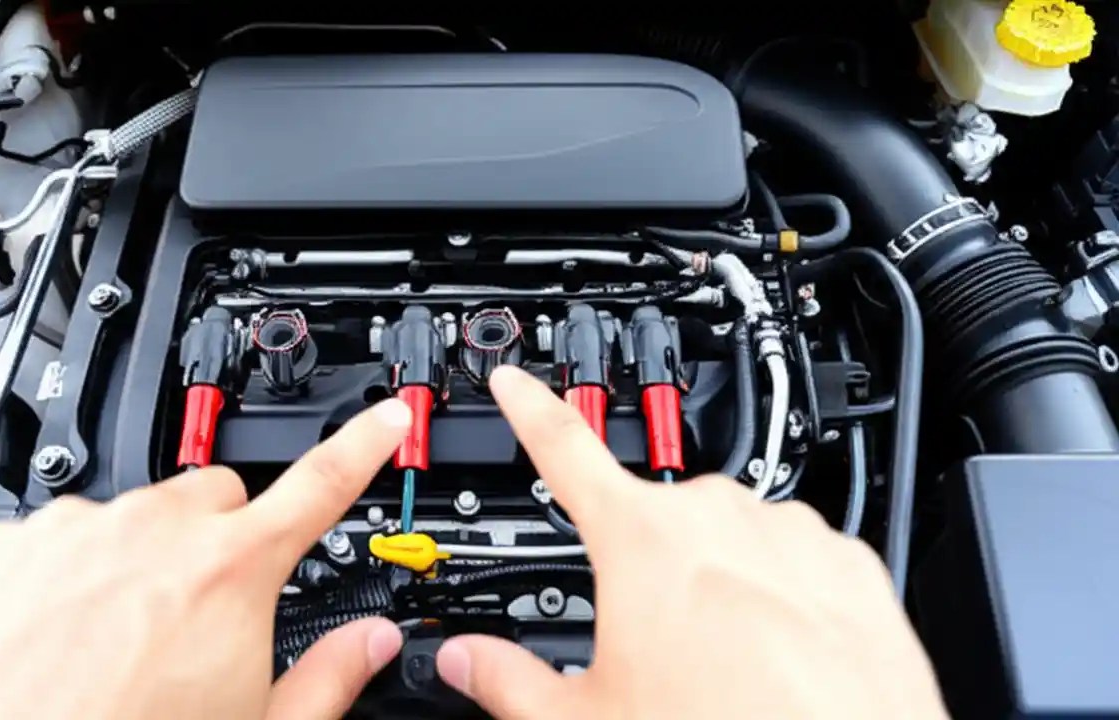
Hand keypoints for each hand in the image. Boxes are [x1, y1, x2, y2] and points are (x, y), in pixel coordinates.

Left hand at [0, 399, 413, 719]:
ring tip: (118, 637)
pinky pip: (57, 535)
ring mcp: (74, 530)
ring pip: (136, 512)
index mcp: (229, 571)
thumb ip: (328, 677)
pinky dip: (67, 573)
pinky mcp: (7, 544)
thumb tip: (372, 644)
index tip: (386, 417)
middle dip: (225, 536)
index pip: (322, 484)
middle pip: (220, 496)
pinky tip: (60, 637)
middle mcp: (154, 530)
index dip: (363, 444)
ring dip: (142, 555)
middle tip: (202, 611)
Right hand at [435, 366, 947, 718]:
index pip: (563, 449)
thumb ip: (510, 679)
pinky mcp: (848, 562)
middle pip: (655, 520)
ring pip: (729, 539)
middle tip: (654, 648)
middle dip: (648, 570)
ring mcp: (789, 533)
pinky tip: (779, 660)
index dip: (530, 409)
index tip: (516, 382)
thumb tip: (465, 660)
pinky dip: (782, 596)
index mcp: (641, 540)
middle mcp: (717, 516)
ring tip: (726, 667)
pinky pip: (795, 559)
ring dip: (718, 583)